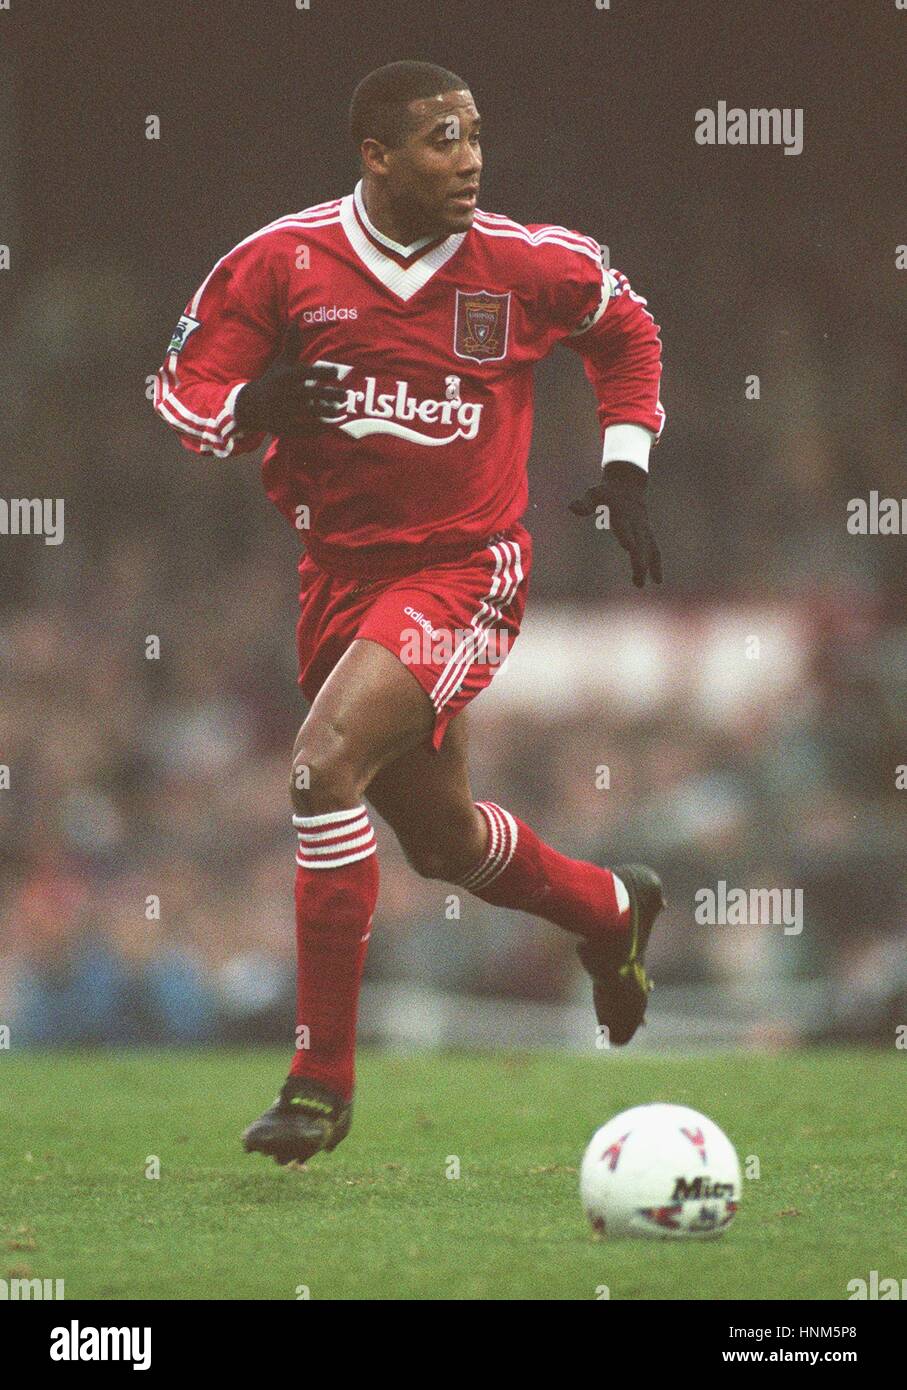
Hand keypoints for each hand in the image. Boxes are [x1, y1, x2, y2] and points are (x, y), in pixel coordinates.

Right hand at [234, 324, 347, 434]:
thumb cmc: (273, 380)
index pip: (307, 372)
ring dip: (325, 412)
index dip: (323, 372)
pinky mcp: (282, 426)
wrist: (251, 405)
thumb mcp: (281, 362)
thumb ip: (292, 344)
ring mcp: (283, 410)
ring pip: (308, 412)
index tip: (336, 374)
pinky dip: (315, 429)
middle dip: (329, 395)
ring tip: (339, 411)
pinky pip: (301, 429)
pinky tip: (328, 427)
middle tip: (345, 395)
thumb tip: (295, 320)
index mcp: (286, 376)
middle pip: (311, 393)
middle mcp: (284, 392)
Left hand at [569, 459, 662, 587]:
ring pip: (649, 548)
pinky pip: (655, 550)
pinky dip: (656, 564)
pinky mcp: (648, 534)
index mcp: (622, 513)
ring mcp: (643, 528)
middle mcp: (635, 522)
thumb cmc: (606, 493)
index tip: (629, 548)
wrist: (628, 483)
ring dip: (648, 566)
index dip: (627, 536)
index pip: (624, 526)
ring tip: (639, 585)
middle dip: (639, 560)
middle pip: (640, 542)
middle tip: (638, 578)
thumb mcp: (593, 495)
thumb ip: (585, 504)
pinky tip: (657, 581)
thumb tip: (571, 507)